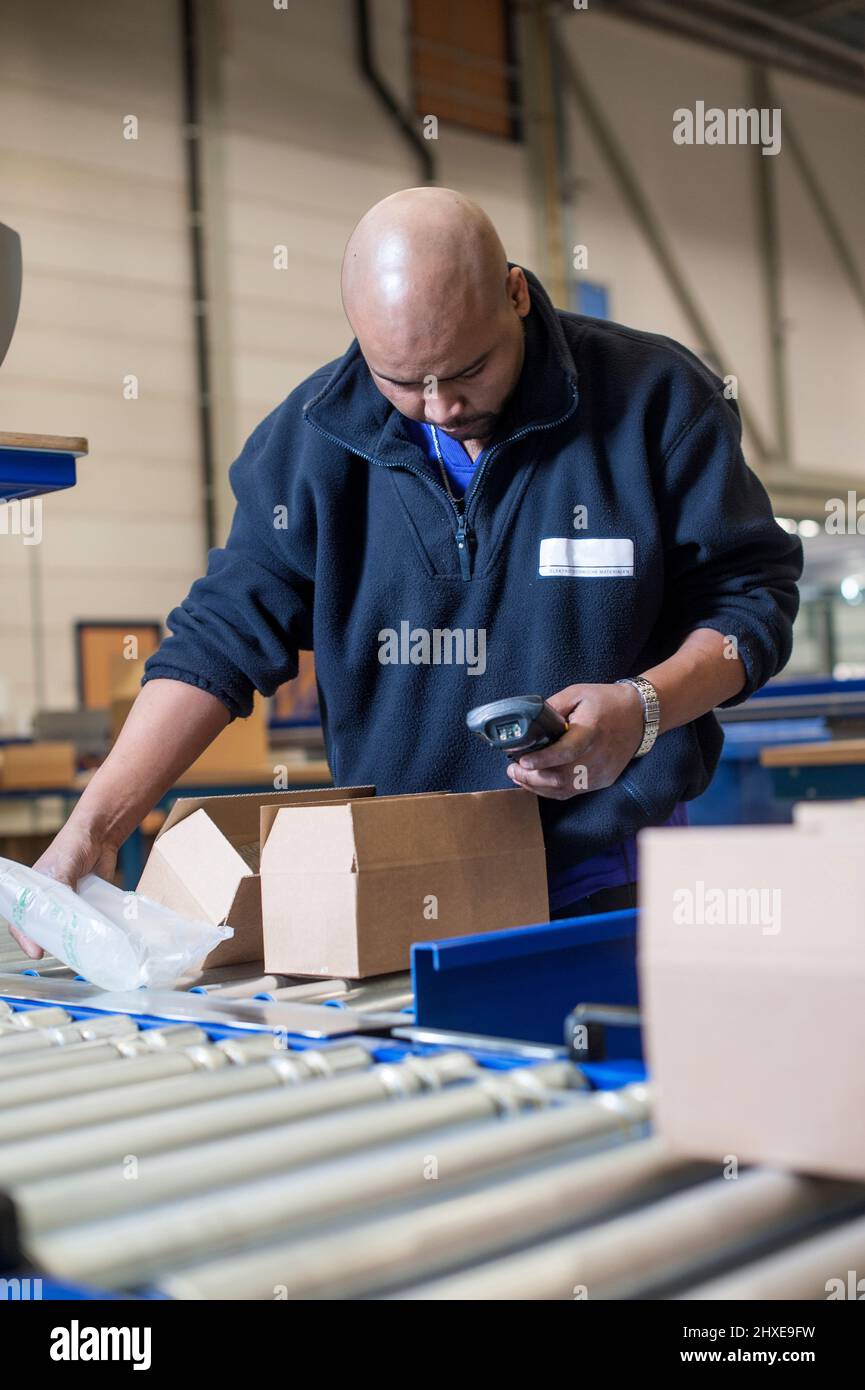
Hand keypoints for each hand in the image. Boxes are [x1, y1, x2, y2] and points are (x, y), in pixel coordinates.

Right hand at [6, 824, 117, 959]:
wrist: (100, 836)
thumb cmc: (73, 846)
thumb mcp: (62, 867)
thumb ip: (60, 887)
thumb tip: (62, 912)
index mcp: (33, 893)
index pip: (23, 921)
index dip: (26, 938)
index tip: (36, 951)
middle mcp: (49, 902)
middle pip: (44, 929)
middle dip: (49, 942)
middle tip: (59, 953)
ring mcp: (69, 905)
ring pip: (66, 929)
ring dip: (71, 939)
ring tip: (77, 950)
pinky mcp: (87, 905)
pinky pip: (86, 923)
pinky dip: (89, 931)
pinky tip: (94, 938)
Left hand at [506, 682, 644, 800]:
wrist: (640, 715)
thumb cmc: (607, 701)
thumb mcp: (577, 693)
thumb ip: (552, 707)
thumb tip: (528, 722)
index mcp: (592, 731)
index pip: (566, 751)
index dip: (543, 760)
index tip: (522, 761)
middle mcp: (598, 756)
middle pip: (561, 777)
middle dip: (532, 777)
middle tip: (512, 770)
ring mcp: (602, 772)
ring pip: (565, 789)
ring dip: (538, 787)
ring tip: (520, 777)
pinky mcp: (603, 780)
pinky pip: (574, 792)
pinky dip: (552, 791)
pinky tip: (538, 783)